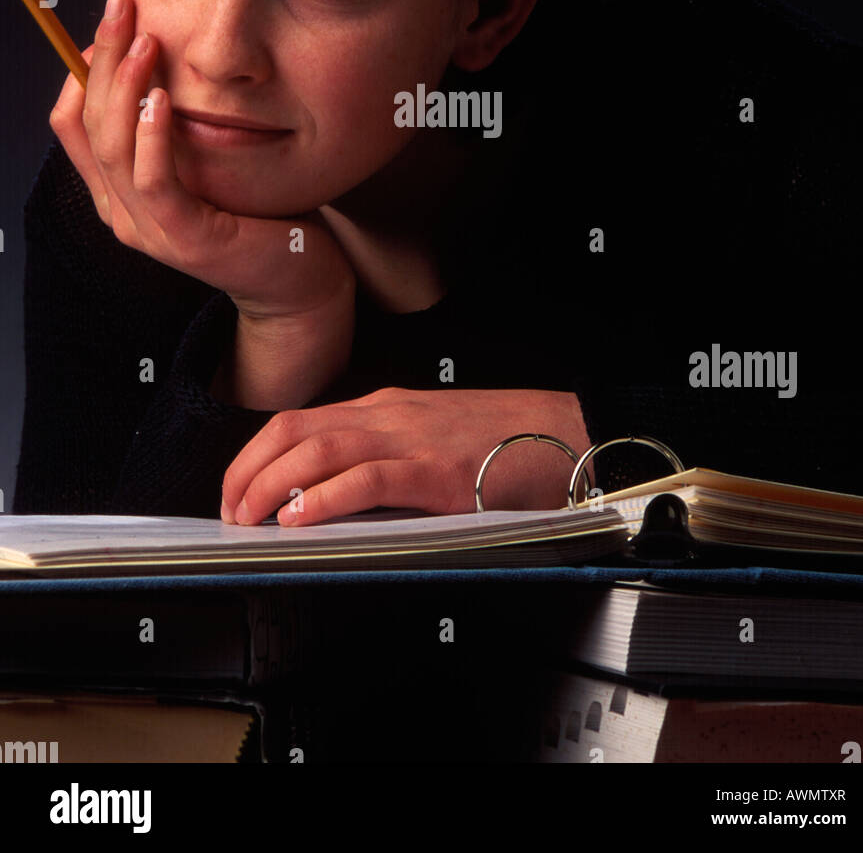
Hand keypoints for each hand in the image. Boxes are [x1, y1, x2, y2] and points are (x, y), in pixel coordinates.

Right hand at [49, 0, 355, 317]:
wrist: (298, 279)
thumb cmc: (258, 212)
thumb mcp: (207, 159)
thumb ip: (177, 124)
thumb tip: (161, 54)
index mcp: (118, 191)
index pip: (73, 122)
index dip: (83, 68)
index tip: (110, 21)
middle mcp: (121, 212)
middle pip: (88, 124)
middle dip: (103, 59)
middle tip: (122, 6)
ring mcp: (149, 230)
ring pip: (114, 148)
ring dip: (127, 89)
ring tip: (147, 43)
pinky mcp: (185, 239)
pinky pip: (154, 182)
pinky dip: (153, 137)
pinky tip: (165, 100)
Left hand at [220, 387, 592, 524]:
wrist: (570, 434)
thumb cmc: (507, 443)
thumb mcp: (430, 439)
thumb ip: (384, 458)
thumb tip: (329, 496)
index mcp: (386, 408)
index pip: (299, 421)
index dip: (253, 455)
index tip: (233, 490)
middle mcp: (391, 415)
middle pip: (296, 430)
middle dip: (247, 471)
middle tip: (228, 513)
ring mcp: (414, 440)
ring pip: (321, 450)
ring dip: (272, 485)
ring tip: (248, 518)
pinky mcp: (439, 473)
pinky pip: (369, 480)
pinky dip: (324, 498)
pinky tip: (300, 518)